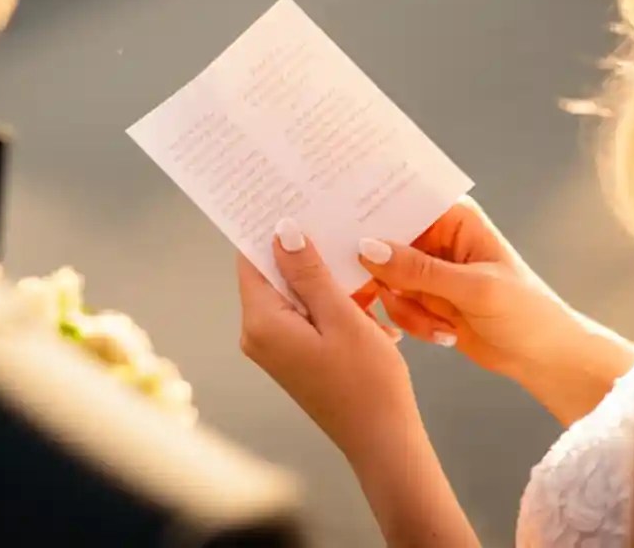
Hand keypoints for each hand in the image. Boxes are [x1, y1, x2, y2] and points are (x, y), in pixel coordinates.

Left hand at [237, 219, 420, 461]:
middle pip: (270, 272)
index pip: (251, 259)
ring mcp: (274, 347)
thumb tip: (282, 231)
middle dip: (298, 244)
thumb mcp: (342, 318)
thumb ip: (309, 274)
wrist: (382, 440)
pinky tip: (358, 288)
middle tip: (324, 209)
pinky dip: (326, 297)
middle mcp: (257, 334)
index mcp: (262, 323)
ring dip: (319, 272)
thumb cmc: (367, 382)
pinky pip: (303, 311)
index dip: (267, 226)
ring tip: (347, 244)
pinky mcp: (293, 354)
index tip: (286, 195)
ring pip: (291, 291)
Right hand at [353, 199, 633, 424]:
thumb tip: (367, 248)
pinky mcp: (423, 298)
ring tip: (443, 325)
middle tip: (396, 295)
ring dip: (406, 307)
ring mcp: (428, 270)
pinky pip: (394, 303)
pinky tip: (444, 333)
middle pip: (383, 242)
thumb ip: (419, 270)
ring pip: (384, 279)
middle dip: (386, 275)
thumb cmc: (526, 313)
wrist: (544, 359)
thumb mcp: (473, 289)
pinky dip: (411, 322)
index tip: (345, 229)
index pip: (402, 203)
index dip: (372, 214)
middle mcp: (437, 237)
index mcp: (454, 217)